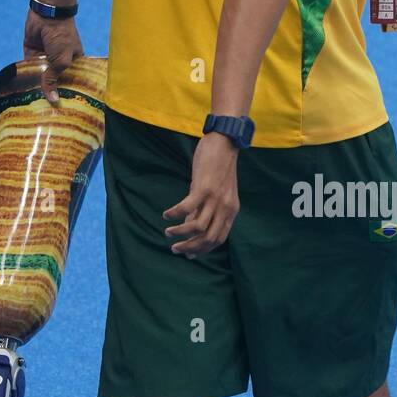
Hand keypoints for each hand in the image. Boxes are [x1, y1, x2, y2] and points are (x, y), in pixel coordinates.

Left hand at [23, 5, 83, 104]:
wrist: (47, 14)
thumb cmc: (61, 36)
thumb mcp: (61, 61)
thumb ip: (54, 80)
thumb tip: (53, 101)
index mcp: (72, 63)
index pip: (69, 83)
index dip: (66, 95)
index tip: (62, 112)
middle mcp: (58, 63)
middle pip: (53, 83)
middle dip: (49, 95)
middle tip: (47, 116)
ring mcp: (44, 59)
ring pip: (39, 78)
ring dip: (36, 89)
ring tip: (33, 109)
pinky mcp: (31, 55)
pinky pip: (28, 71)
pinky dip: (25, 79)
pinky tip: (22, 94)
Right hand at [163, 133, 241, 257]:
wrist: (225, 142)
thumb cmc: (217, 167)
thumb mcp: (214, 192)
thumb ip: (204, 210)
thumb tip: (189, 227)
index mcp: (230, 211)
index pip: (218, 239)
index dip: (202, 250)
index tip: (187, 254)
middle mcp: (225, 207)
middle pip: (209, 238)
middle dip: (190, 247)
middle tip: (175, 249)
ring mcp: (215, 198)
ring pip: (198, 227)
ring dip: (180, 233)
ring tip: (168, 232)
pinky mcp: (204, 187)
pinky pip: (187, 208)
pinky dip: (175, 214)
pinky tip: (166, 215)